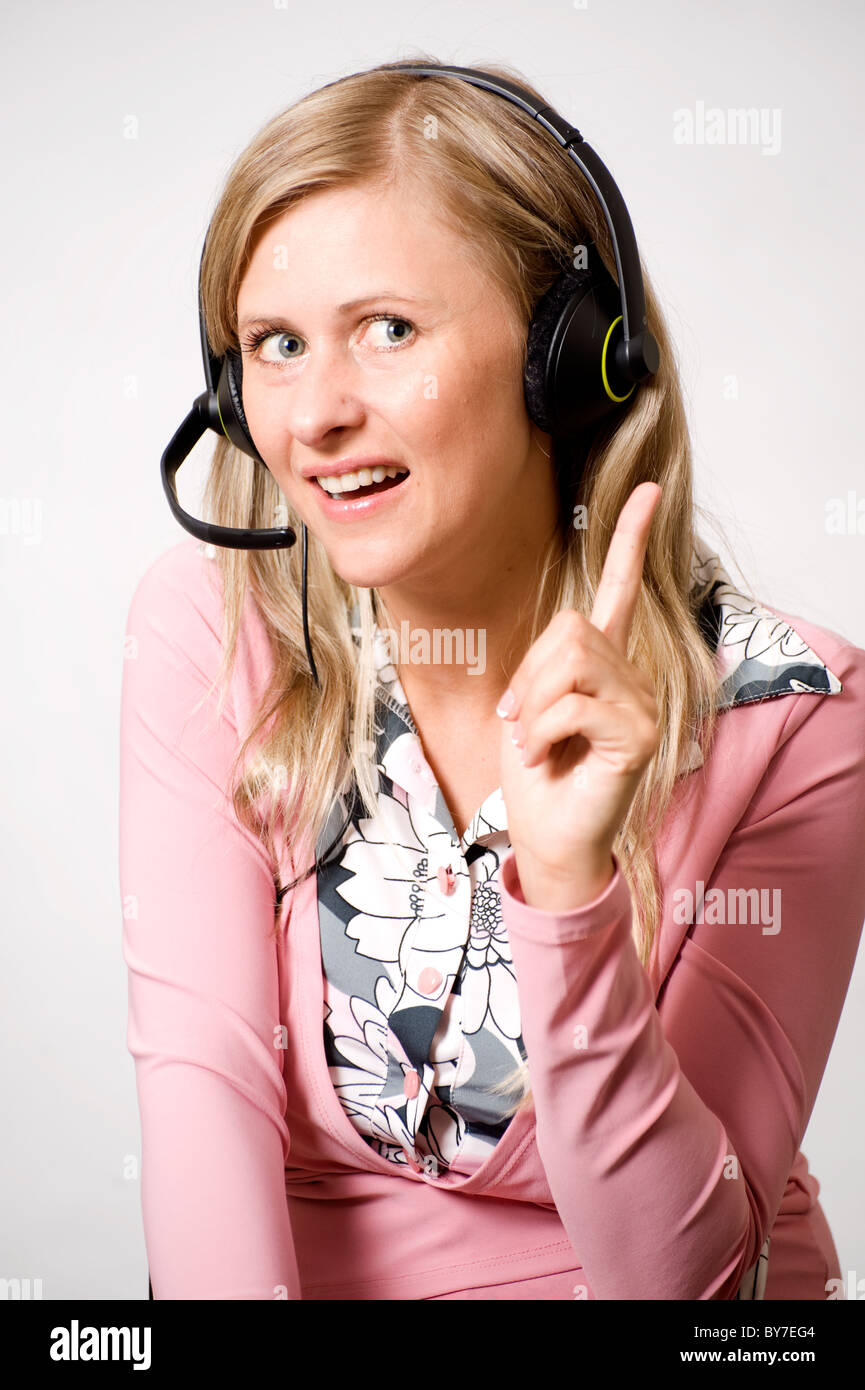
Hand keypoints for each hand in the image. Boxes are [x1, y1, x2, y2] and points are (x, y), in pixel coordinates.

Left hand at [497, 482, 661, 902]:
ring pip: (571, 661)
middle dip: (529, 674)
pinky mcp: (638, 735)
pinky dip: (540, 731)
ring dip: (532, 706)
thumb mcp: (529, 704)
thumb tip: (565, 638)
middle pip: (571, 628)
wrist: (546, 836)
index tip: (649, 489)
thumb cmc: (537, 772)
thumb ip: (548, 663)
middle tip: (519, 721)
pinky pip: (573, 703)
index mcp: (604, 661)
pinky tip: (545, 759)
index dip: (631, 537)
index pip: (622, 588)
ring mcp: (642, 704)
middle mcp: (633, 675)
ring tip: (534, 743)